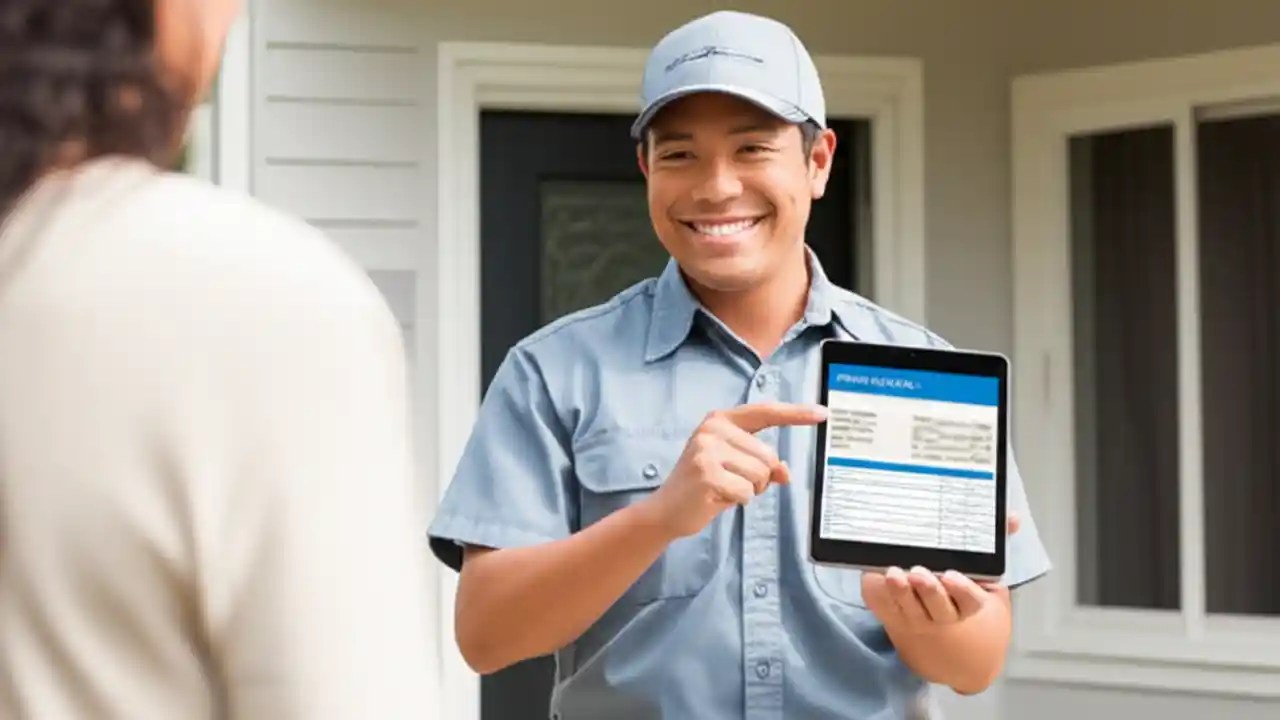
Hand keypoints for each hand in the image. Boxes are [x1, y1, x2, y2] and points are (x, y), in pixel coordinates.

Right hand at [642, 402, 827, 538]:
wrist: (666, 511)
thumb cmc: (704, 486)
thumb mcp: (736, 469)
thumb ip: (762, 464)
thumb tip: (785, 472)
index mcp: (721, 420)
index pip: (765, 413)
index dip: (796, 414)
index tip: (823, 413)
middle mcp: (713, 429)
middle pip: (768, 455)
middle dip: (759, 477)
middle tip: (731, 483)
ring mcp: (707, 450)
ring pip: (760, 474)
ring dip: (749, 489)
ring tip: (723, 489)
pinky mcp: (706, 473)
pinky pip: (747, 491)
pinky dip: (738, 500)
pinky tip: (716, 497)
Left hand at [860, 512, 1021, 626]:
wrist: (951, 654)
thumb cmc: (967, 606)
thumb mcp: (991, 583)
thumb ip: (997, 548)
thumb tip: (1011, 518)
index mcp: (968, 607)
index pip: (968, 602)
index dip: (961, 590)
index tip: (951, 576)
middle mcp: (941, 616)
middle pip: (936, 606)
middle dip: (927, 590)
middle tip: (917, 572)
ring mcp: (915, 621)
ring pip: (907, 609)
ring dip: (898, 592)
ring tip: (893, 574)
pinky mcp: (892, 619)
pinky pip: (882, 607)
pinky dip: (876, 592)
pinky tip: (874, 575)